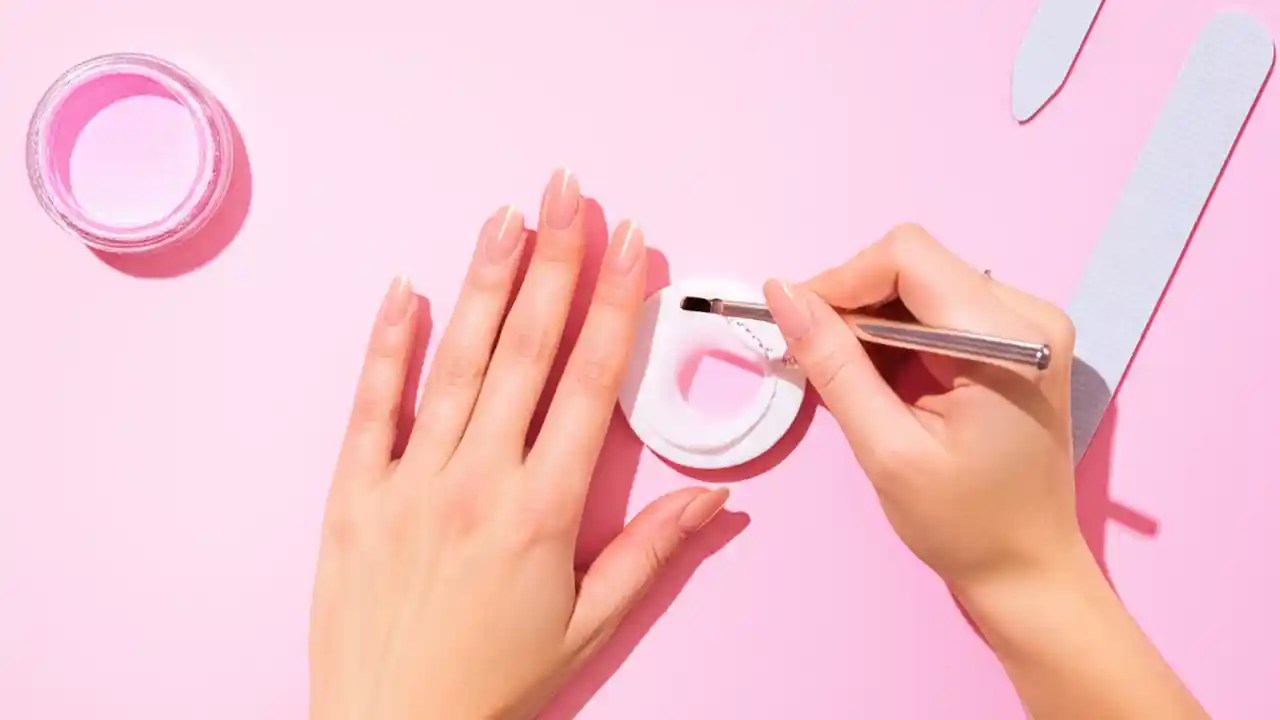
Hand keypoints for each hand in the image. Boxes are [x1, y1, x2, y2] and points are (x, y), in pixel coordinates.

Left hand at [309, 170, 728, 719]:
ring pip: (454, 362)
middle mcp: (477, 481)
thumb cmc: (493, 684)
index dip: (614, 306)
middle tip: (568, 193)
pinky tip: (407, 288)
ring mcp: (410, 482)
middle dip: (555, 264)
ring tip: (507, 217)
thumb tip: (713, 498)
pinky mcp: (354, 495)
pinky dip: (388, 344)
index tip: (630, 246)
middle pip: (525, 351)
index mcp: (543, 511)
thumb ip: (651, 553)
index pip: (589, 384)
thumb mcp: (589, 625)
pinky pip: (372, 405)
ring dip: (485, 282)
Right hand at [765, 223, 1204, 718]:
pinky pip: (939, 308)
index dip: (841, 281)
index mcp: (1008, 338)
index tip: (798, 327)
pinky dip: (897, 335)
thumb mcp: (888, 450)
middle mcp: (1029, 315)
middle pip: (914, 264)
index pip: (908, 257)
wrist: (1028, 570)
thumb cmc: (962, 524)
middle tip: (814, 358)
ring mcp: (1028, 325)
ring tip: (850, 378)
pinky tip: (884, 381)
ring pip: (921, 281)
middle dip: (852, 302)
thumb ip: (834, 365)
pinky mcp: (1017, 340)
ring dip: (872, 322)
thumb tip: (781, 294)